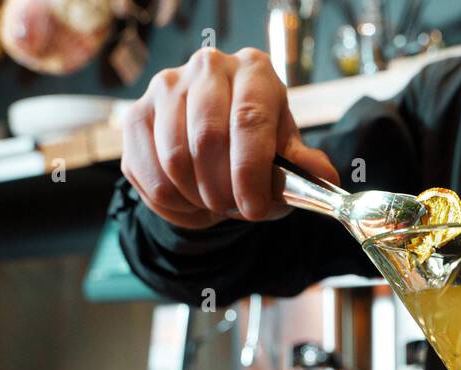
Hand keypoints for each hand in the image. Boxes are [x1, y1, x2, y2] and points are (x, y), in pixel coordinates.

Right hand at [120, 46, 338, 228]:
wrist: (216, 138)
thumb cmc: (256, 143)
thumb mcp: (285, 152)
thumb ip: (303, 166)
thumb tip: (324, 176)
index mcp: (253, 70)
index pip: (248, 119)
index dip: (251, 173)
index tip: (255, 210)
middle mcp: (207, 67)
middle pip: (207, 139)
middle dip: (224, 191)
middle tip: (236, 211)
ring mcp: (166, 87)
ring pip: (174, 159)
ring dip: (198, 198)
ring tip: (215, 204)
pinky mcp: (136, 115)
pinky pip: (149, 174)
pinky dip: (172, 203)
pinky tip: (190, 200)